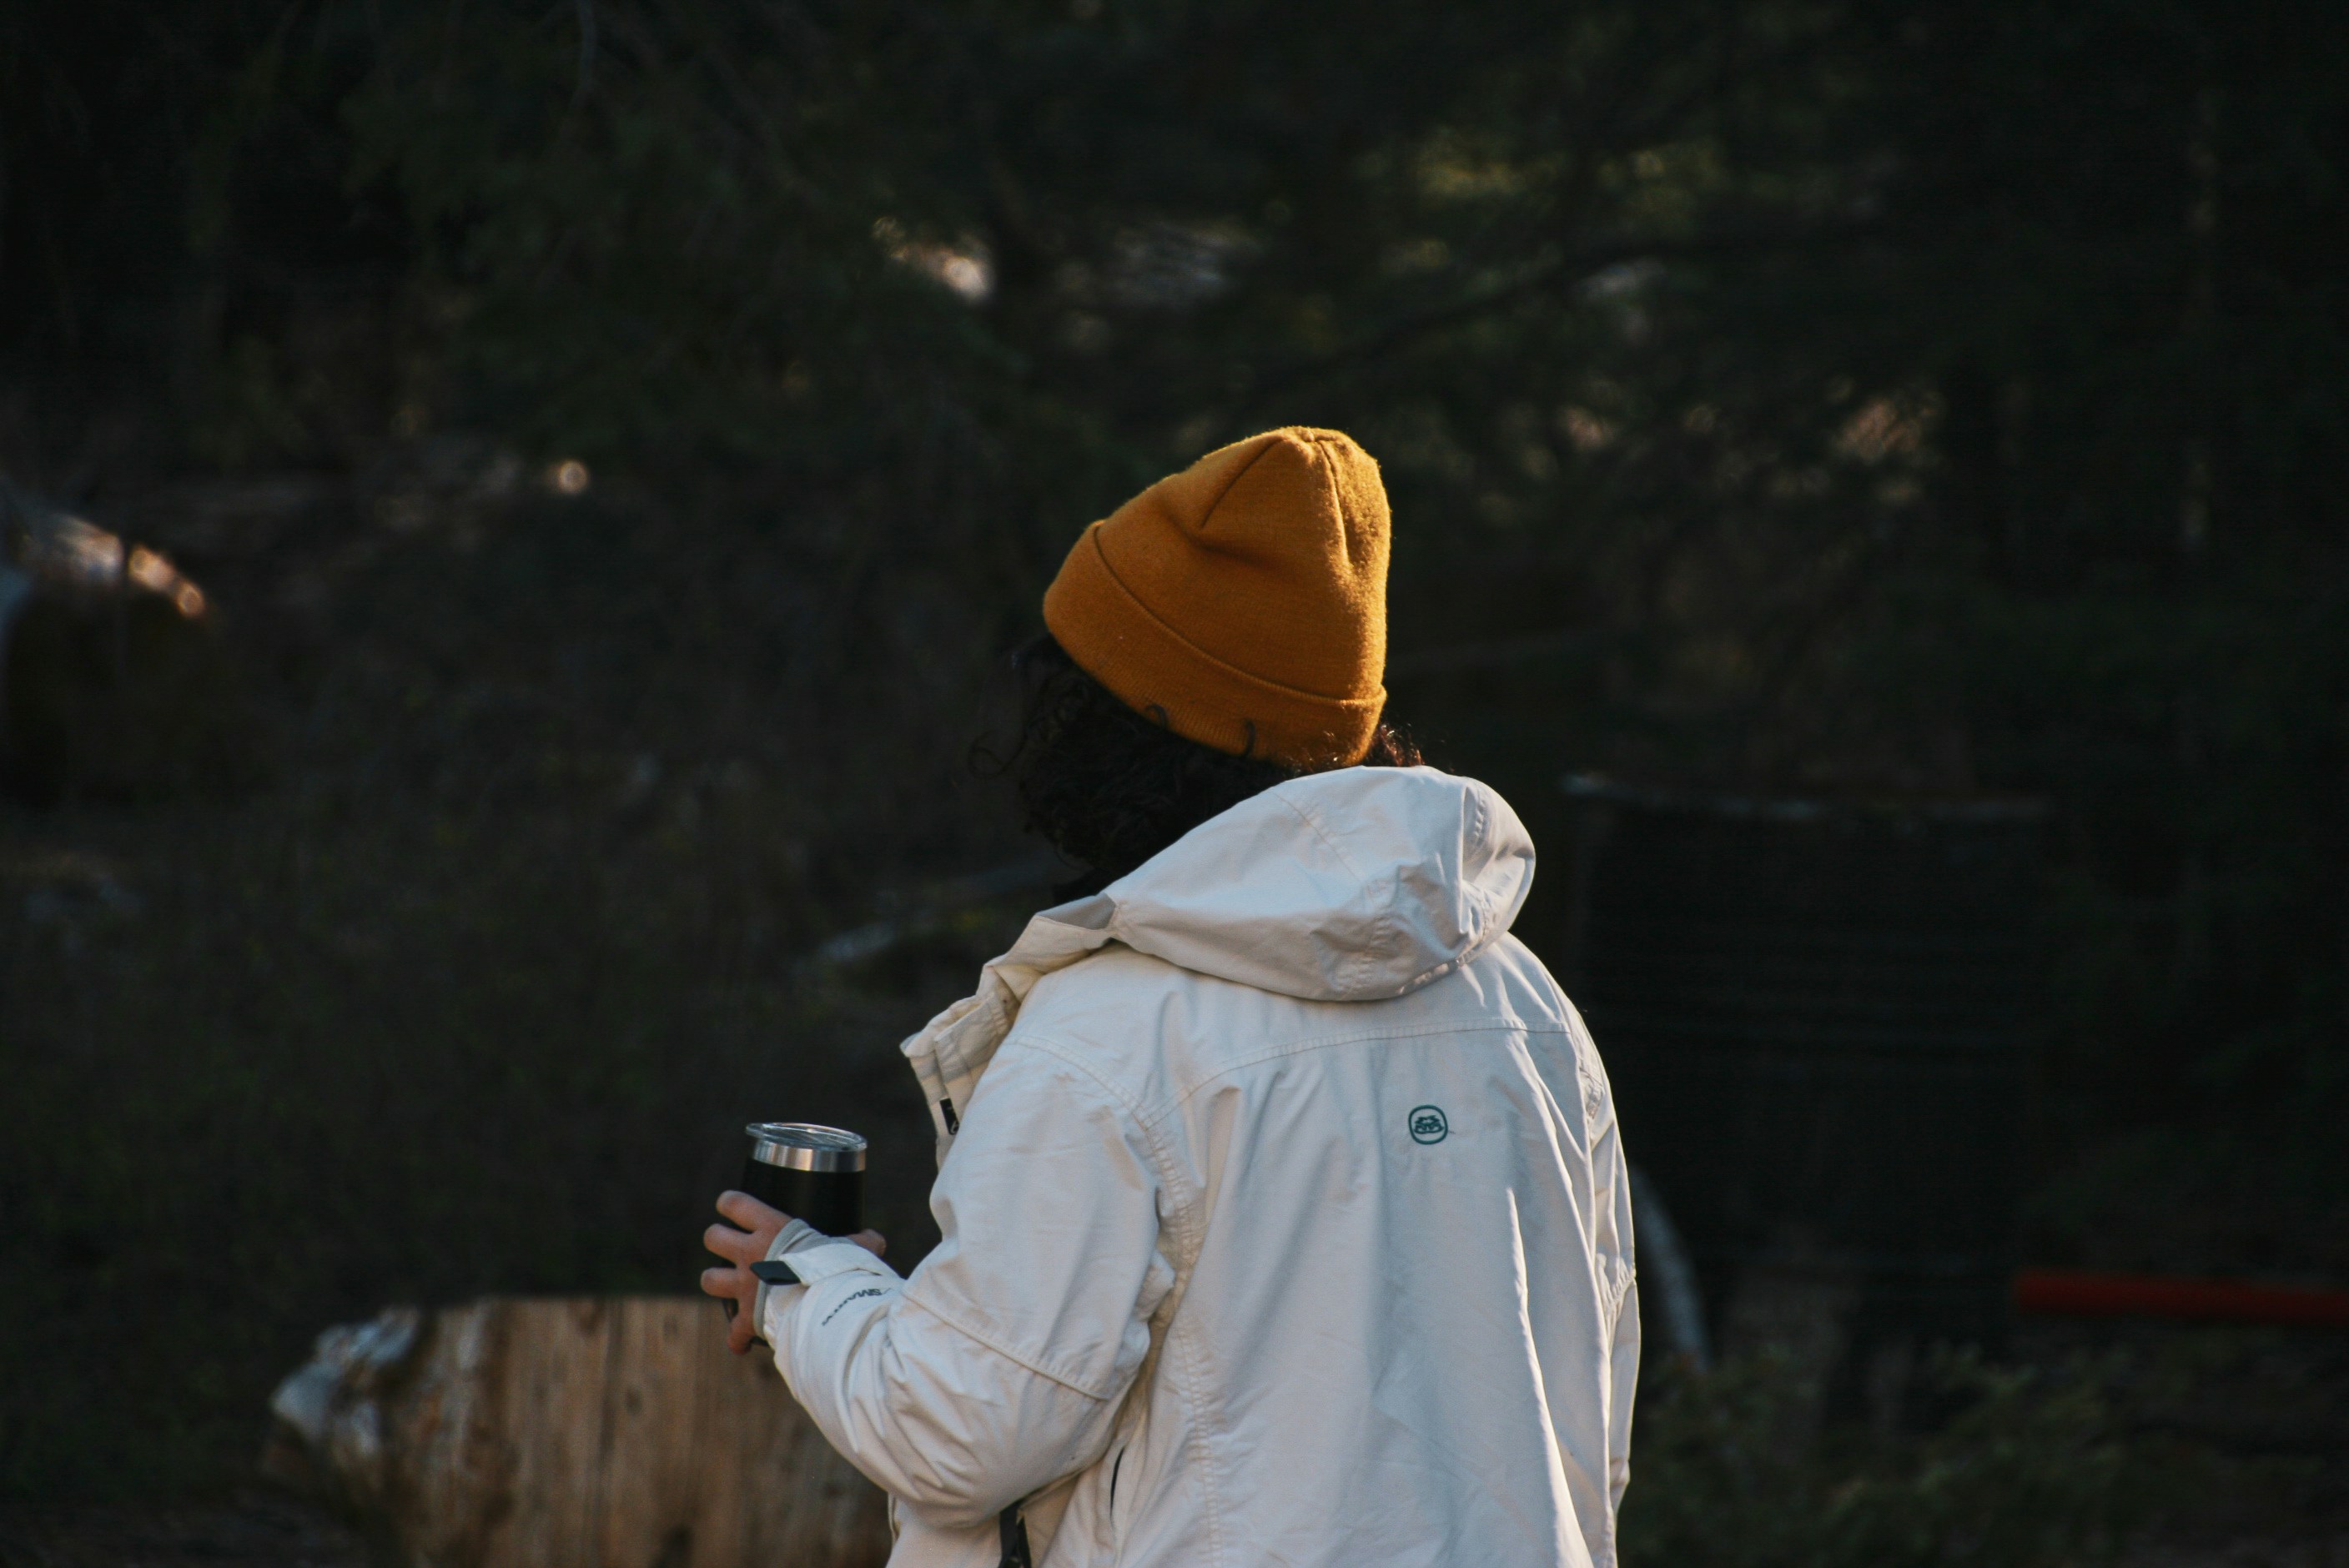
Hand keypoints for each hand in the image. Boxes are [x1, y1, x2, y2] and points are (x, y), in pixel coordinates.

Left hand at [700, 1191, 887, 1355]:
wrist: (823, 1308)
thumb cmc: (838, 1270)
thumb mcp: (853, 1247)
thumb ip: (862, 1241)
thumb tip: (874, 1239)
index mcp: (771, 1228)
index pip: (736, 1204)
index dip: (729, 1202)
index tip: (729, 1204)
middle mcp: (750, 1254)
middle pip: (713, 1238)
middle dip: (717, 1239)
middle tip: (728, 1243)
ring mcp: (744, 1287)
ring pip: (710, 1279)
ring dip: (716, 1281)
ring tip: (725, 1284)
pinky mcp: (747, 1318)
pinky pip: (733, 1332)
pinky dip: (736, 1338)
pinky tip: (742, 1342)